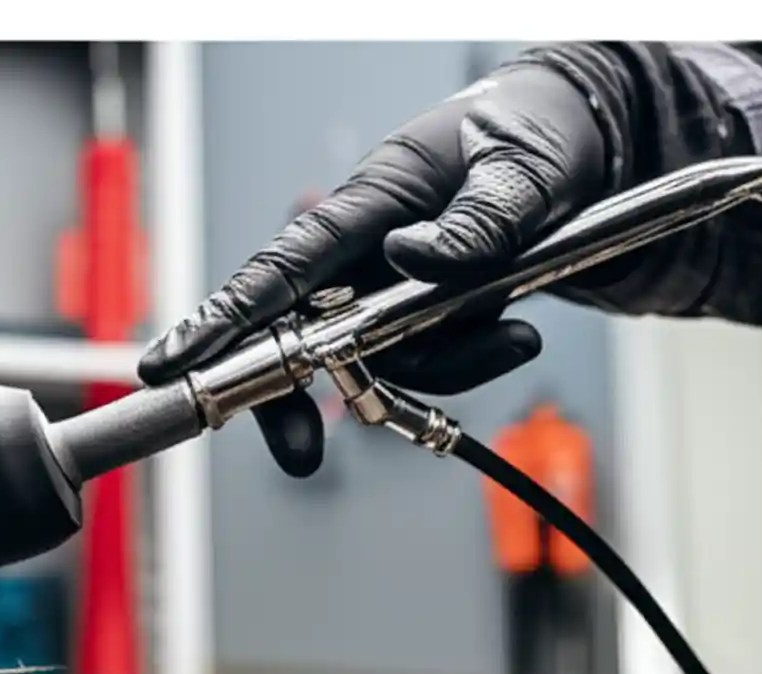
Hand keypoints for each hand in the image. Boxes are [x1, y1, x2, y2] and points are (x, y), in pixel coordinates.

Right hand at [138, 64, 609, 475]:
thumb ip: (478, 219)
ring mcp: (394, 283)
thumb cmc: (536, 134)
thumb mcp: (523, 170)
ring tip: (513, 335)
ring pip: (376, 357)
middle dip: (297, 390)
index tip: (175, 363)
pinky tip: (517, 334)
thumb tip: (414, 258)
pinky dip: (468, 363)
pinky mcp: (427, 308)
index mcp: (371, 200)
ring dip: (436, 369)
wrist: (587, 142)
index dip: (225, 318)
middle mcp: (367, 248)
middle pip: (299, 330)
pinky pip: (426, 358)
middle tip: (299, 450)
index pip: (283, 265)